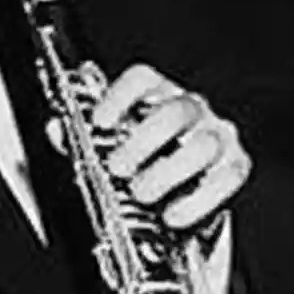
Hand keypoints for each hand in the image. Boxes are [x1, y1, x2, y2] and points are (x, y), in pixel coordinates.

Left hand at [91, 65, 250, 232]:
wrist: (179, 185)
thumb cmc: (142, 155)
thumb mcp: (110, 143)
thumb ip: (82, 135)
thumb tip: (57, 129)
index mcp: (157, 94)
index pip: (143, 79)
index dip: (120, 97)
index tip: (99, 121)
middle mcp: (191, 108)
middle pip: (175, 112)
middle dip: (142, 142)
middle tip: (117, 168)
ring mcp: (217, 134)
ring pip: (202, 145)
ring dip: (167, 173)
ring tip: (141, 193)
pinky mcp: (236, 165)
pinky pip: (226, 178)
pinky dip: (197, 201)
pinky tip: (172, 214)